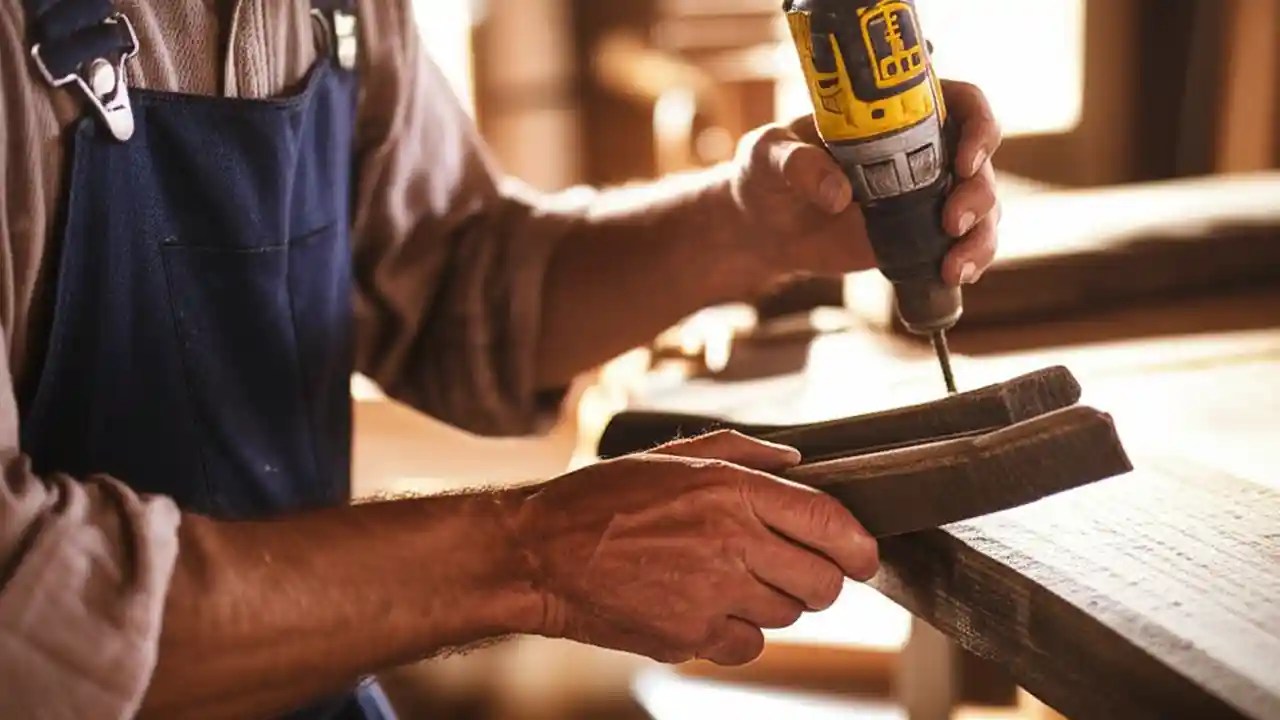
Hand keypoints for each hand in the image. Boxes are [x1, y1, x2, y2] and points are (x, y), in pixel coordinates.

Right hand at [510, 431, 877, 665]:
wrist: (540, 553)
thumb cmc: (599, 501)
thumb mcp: (671, 457)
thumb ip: (744, 454)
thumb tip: (797, 463)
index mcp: (730, 490)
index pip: (828, 520)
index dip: (859, 544)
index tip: (863, 554)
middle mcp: (729, 541)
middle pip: (823, 582)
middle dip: (821, 579)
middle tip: (797, 571)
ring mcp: (712, 594)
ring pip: (788, 616)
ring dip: (773, 603)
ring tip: (729, 580)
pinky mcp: (691, 636)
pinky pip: (749, 646)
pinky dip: (738, 633)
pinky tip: (706, 607)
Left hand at [729, 80, 1002, 286]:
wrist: (763, 226)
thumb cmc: (766, 172)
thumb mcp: (768, 155)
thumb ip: (796, 163)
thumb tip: (837, 191)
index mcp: (896, 114)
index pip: (961, 102)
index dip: (978, 125)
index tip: (963, 159)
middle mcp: (922, 150)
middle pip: (980, 161)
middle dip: (979, 192)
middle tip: (951, 221)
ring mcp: (926, 195)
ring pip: (982, 207)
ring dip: (980, 236)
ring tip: (953, 266)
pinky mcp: (920, 235)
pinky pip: (963, 244)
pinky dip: (969, 261)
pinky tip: (952, 276)